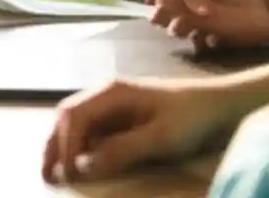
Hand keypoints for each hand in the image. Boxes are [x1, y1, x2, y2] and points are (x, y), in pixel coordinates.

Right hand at [42, 78, 231, 183]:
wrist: (221, 104)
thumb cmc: (193, 118)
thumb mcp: (160, 138)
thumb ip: (122, 150)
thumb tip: (84, 167)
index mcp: (112, 92)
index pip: (74, 117)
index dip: (65, 146)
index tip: (69, 174)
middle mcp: (107, 94)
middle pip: (67, 115)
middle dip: (53, 144)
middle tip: (46, 175)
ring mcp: (114, 103)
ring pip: (76, 121)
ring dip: (63, 145)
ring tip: (56, 171)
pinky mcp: (123, 115)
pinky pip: (92, 129)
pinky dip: (80, 145)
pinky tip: (82, 163)